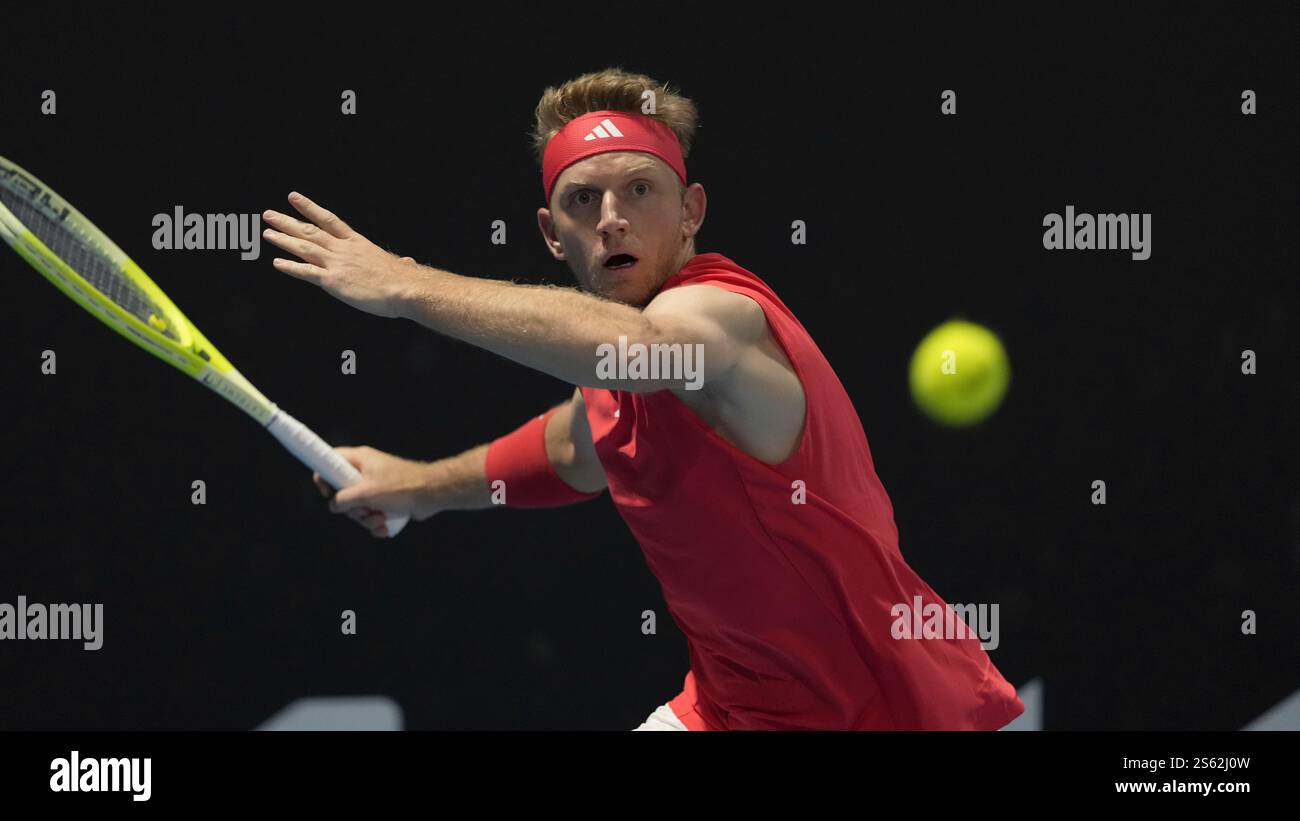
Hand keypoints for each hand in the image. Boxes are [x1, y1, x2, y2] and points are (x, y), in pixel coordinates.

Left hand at [263, 192, 417, 317]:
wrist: (404, 288)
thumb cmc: (404, 279)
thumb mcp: (400, 265)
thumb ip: (399, 263)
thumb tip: (408, 263)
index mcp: (356, 242)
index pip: (328, 219)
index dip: (309, 208)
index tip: (293, 198)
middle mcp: (343, 249)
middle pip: (310, 231)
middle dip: (287, 222)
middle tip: (269, 215)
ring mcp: (336, 263)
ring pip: (304, 247)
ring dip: (284, 240)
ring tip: (267, 233)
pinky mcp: (333, 281)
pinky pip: (306, 272)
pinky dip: (290, 267)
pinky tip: (277, 263)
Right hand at [313, 446, 442, 536]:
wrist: (431, 494)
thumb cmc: (400, 487)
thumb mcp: (365, 492)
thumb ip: (343, 499)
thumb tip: (334, 506)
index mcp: (360, 460)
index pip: (330, 460)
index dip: (323, 476)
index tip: (326, 493)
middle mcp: (366, 472)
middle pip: (343, 493)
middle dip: (352, 509)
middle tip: (363, 511)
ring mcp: (376, 487)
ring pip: (358, 508)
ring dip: (366, 519)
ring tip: (380, 519)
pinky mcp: (386, 501)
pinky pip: (371, 515)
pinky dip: (376, 524)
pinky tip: (385, 527)